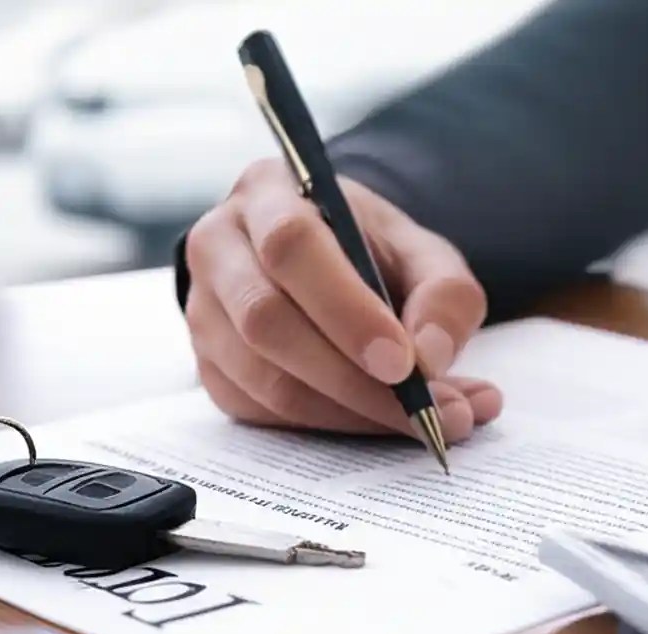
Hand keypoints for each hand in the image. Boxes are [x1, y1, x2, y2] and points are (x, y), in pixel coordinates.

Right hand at [183, 158, 502, 440]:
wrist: (332, 264)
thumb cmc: (373, 252)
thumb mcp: (425, 254)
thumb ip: (444, 296)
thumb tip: (430, 358)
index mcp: (269, 192)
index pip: (290, 246)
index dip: (346, 310)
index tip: (403, 362)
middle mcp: (219, 246)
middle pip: (266, 318)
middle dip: (350, 375)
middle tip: (422, 408)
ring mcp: (203, 311)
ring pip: (262, 377)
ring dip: (349, 411)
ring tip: (424, 421)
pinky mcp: (211, 367)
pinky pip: (262, 411)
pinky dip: (329, 425)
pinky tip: (381, 421)